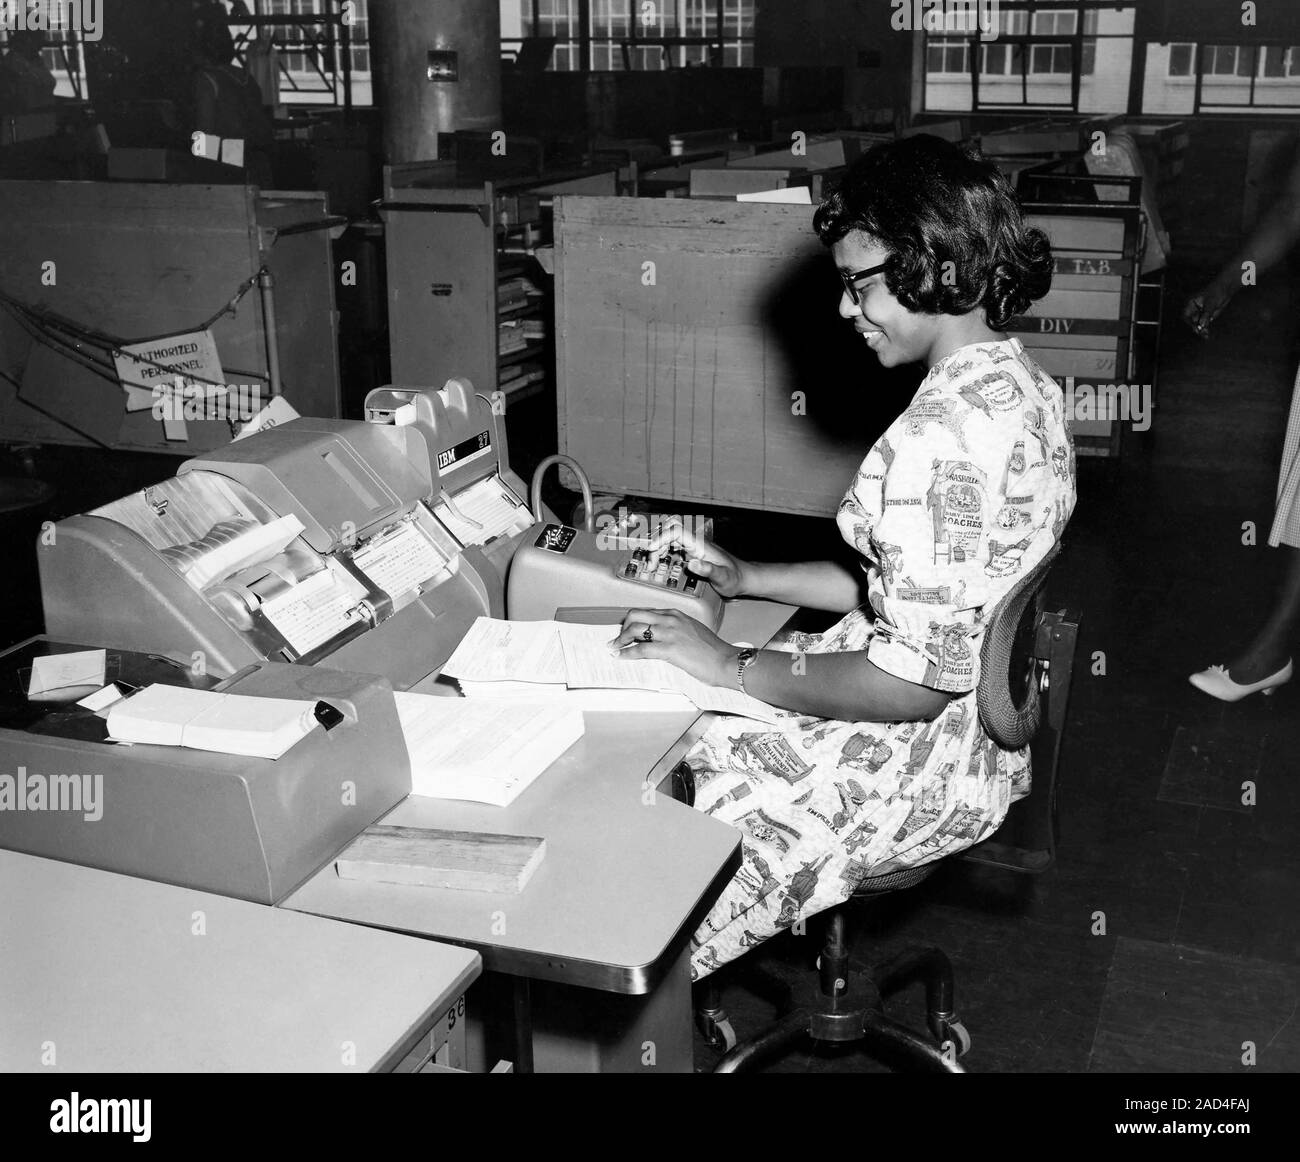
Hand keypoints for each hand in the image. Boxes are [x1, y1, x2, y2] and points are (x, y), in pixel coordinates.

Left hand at [609, 608, 737, 688]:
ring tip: (614, 647)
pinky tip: (620, 656)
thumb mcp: (693, 631)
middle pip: (635, 615)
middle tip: (618, 638)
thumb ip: (676, 630)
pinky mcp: (669, 649)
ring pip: (635, 630)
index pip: (647, 612)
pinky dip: (627, 653)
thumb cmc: (713, 650)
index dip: (633, 621)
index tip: (626, 630)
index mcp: (677, 614)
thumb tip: (659, 639)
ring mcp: (669, 632)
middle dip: (623, 627)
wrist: (726, 661)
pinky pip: (641, 649)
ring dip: (620, 639)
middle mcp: (671, 619)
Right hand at [643, 517, 748, 598]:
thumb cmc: (734, 578)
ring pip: (669, 536)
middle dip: (657, 543)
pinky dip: (662, 551)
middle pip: (669, 530)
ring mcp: (693, 546)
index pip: (677, 531)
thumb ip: (708, 570)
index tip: (652, 550)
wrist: (742, 577)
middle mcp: (695, 542)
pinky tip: (660, 562)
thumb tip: (691, 563)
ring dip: (658, 547)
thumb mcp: (722, 577)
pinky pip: (672, 544)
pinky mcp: (691, 552)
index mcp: (700, 545)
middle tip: (652, 563)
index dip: (662, 537)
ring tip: (653, 565)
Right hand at [1183, 279, 1236, 338]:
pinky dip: (1205, 329)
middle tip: (1201, 332)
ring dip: (1201, 330)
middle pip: (1192, 321)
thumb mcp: (1211, 303)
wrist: (1226, 289)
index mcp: (1190, 304)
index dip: (1189, 322)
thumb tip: (1201, 325)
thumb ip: (1206, 314)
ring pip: (1198, 324)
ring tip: (1205, 335)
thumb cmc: (1216, 292)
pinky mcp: (1206, 316)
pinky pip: (1204, 325)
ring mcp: (1200, 313)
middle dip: (1196, 327)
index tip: (1195, 326)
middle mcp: (1193, 309)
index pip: (1186, 315)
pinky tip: (1206, 335)